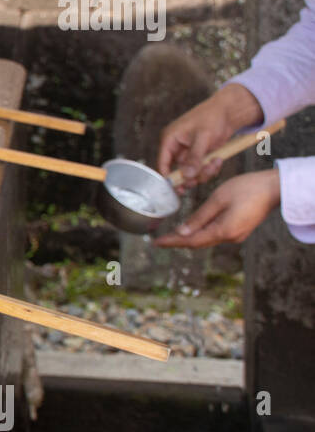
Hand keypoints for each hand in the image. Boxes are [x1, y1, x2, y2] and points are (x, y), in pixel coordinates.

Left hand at [154, 170, 280, 247]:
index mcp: (224, 231)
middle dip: (179, 241)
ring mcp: (237, 235)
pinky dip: (202, 232)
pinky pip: (216, 234)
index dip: (172, 242)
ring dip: (190, 237)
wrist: (276, 188)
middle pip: (199, 242)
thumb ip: (199, 216)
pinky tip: (193, 228)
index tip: (156, 243)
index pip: (191, 241)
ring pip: (208, 238)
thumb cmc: (248, 189)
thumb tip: (182, 232)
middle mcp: (231, 237)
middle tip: (160, 240)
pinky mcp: (240, 230)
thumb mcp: (218, 199)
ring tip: (172, 235)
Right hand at [157, 83, 263, 187]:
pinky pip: (201, 169)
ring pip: (191, 173)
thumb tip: (187, 175)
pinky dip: (210, 169)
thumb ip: (194, 157)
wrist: (229, 112)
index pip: (163, 162)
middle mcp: (177, 148)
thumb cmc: (212, 117)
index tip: (177, 187)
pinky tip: (218, 160)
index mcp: (170, 139)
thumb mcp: (203, 137)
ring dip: (204, 173)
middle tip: (201, 177)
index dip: (168, 176)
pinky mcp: (199, 156)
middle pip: (178, 171)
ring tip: (215, 163)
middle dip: (191, 176)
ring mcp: (188, 153)